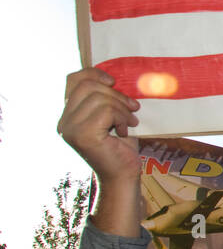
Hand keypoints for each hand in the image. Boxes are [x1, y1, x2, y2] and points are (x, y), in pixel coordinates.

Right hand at [58, 69, 141, 237]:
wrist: (123, 175)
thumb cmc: (120, 146)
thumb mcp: (111, 116)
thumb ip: (105, 98)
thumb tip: (113, 76)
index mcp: (68, 114)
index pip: (72, 80)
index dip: (94, 73)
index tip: (114, 82)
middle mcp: (63, 121)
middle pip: (88, 86)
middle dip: (116, 94)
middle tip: (133, 107)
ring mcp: (70, 129)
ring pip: (99, 98)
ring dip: (122, 108)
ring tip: (130, 122)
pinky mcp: (83, 135)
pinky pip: (106, 111)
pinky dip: (122, 117)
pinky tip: (125, 131)